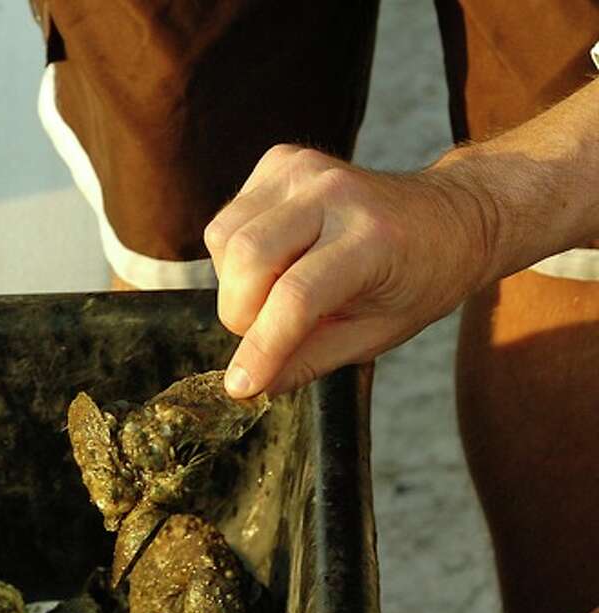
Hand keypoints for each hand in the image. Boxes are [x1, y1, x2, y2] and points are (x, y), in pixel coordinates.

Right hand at [205, 144, 496, 396]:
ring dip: (235, 283)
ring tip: (274, 293)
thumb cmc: (419, 280)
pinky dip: (236, 254)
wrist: (452, 215)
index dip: (260, 347)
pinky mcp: (281, 160)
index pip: (296, 296)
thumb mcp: (377, 335)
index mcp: (374, 238)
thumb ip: (310, 360)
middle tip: (266, 332)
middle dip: (240, 312)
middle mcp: (335, 193)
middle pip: (247, 257)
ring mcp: (304, 168)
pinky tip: (275, 260)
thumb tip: (250, 384)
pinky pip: (228, 219)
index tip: (240, 386)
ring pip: (225, 237)